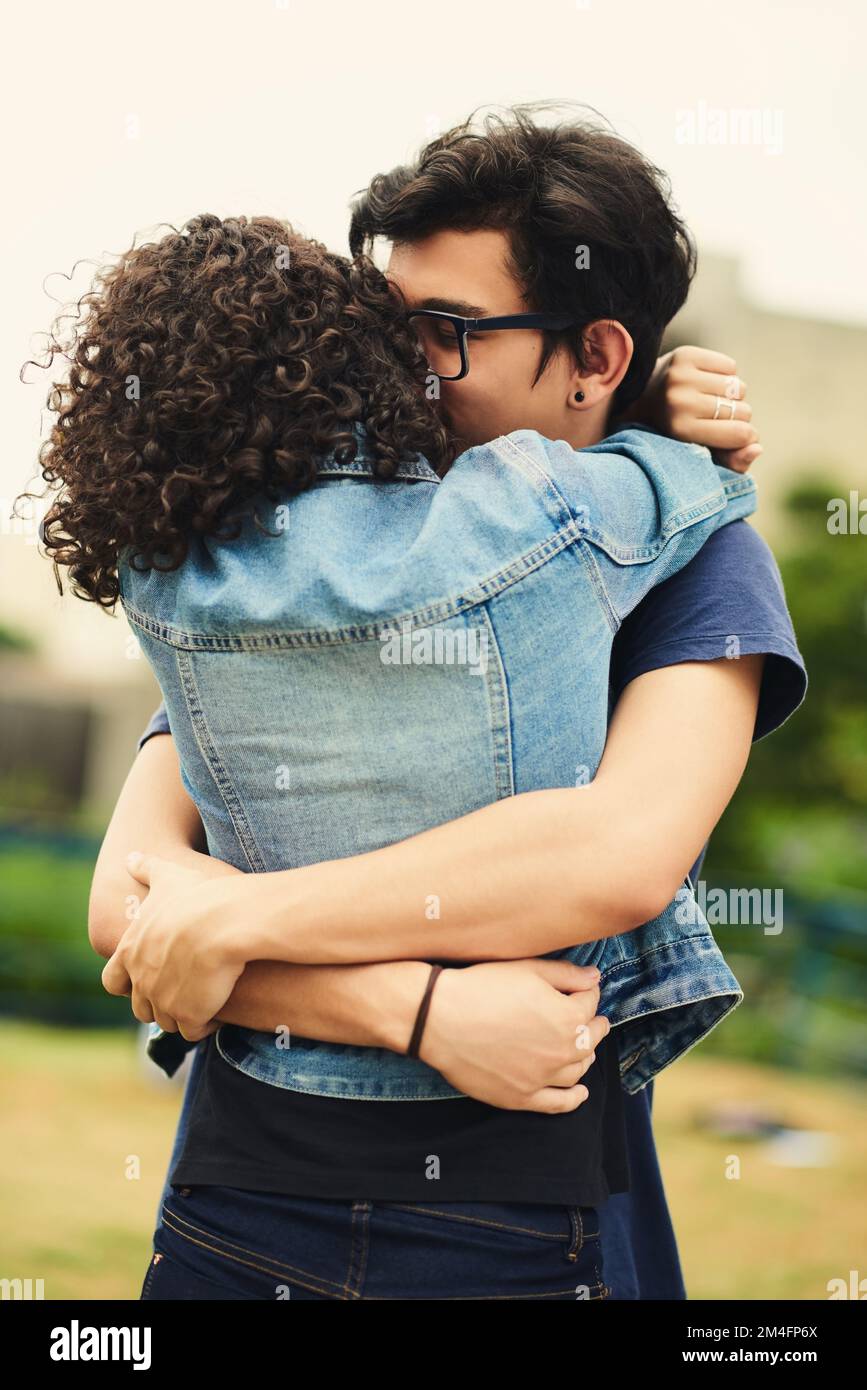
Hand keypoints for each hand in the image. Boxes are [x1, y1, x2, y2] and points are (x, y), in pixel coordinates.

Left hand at [102, 850, 247, 1040]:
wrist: (227, 921)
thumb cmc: (200, 896)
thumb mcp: (169, 875)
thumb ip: (147, 868)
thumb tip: (130, 856)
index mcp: (131, 951)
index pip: (113, 981)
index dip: (128, 983)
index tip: (149, 977)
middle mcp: (141, 980)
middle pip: (142, 1007)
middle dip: (160, 1003)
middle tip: (187, 988)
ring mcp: (163, 1002)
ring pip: (169, 1021)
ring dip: (185, 1014)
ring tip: (208, 997)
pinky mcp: (190, 1016)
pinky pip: (195, 1031)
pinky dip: (207, 1024)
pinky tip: (222, 1007)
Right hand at [419, 958, 609, 1111]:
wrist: (440, 1018)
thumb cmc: (483, 988)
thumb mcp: (528, 969)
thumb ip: (567, 974)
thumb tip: (595, 977)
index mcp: (569, 1017)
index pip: (590, 1003)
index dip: (587, 993)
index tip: (582, 989)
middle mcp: (563, 1051)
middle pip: (590, 1039)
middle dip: (594, 1025)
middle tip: (591, 1018)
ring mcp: (543, 1078)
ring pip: (578, 1070)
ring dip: (586, 1057)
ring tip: (584, 1048)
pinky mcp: (522, 1097)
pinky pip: (558, 1103)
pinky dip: (574, 1098)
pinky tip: (580, 1093)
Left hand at [628, 346, 761, 473]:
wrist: (639, 399)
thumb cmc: (676, 434)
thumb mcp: (701, 455)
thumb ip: (731, 462)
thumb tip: (758, 448)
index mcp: (681, 430)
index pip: (740, 433)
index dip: (746, 437)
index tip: (736, 437)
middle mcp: (679, 401)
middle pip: (743, 411)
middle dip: (737, 417)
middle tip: (713, 418)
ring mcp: (681, 375)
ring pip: (739, 387)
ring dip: (731, 396)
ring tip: (708, 400)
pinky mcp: (685, 355)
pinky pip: (731, 366)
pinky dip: (725, 376)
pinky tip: (705, 383)